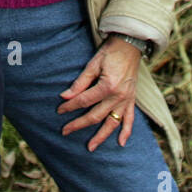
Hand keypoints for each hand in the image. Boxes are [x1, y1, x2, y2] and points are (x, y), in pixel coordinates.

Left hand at [56, 36, 142, 150]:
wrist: (131, 44)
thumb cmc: (110, 52)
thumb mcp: (93, 64)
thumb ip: (80, 82)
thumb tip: (64, 96)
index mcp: (107, 86)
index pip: (84, 101)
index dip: (70, 106)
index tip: (59, 110)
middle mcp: (118, 96)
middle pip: (95, 115)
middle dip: (79, 124)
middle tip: (65, 131)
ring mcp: (126, 99)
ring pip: (112, 123)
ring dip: (101, 136)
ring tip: (91, 147)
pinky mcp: (132, 99)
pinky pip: (130, 119)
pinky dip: (126, 132)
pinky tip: (120, 143)